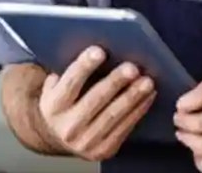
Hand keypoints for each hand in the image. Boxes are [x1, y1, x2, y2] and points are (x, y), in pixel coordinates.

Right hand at [37, 46, 156, 160]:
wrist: (56, 138)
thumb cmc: (60, 104)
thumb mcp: (53, 88)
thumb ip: (66, 73)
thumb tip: (93, 52)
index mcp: (53, 107)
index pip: (70, 83)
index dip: (84, 66)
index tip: (100, 51)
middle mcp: (68, 126)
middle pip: (95, 100)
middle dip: (115, 82)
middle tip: (132, 68)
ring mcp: (86, 142)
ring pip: (113, 115)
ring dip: (132, 97)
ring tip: (147, 82)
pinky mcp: (103, 150)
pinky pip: (124, 128)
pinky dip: (138, 111)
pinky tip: (147, 97)